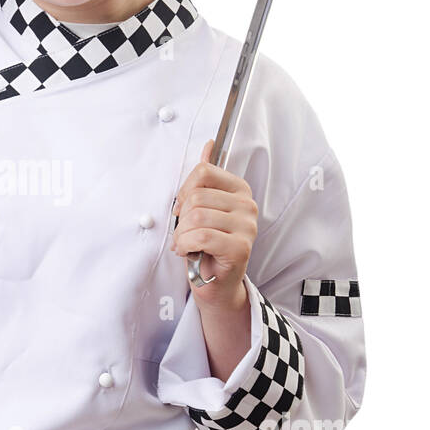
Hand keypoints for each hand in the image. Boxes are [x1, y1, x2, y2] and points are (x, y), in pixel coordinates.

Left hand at [169, 138, 258, 308]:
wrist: (215, 283)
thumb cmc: (206, 246)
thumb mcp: (203, 208)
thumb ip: (206, 178)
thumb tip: (208, 145)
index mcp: (239, 190)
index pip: (204, 171)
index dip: (184, 190)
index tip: (182, 209)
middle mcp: (247, 206)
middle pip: (197, 195)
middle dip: (181, 218)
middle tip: (185, 234)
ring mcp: (247, 227)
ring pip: (197, 216)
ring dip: (182, 235)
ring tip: (186, 245)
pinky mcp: (240, 248)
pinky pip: (202, 236)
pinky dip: (186, 246)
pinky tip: (188, 253)